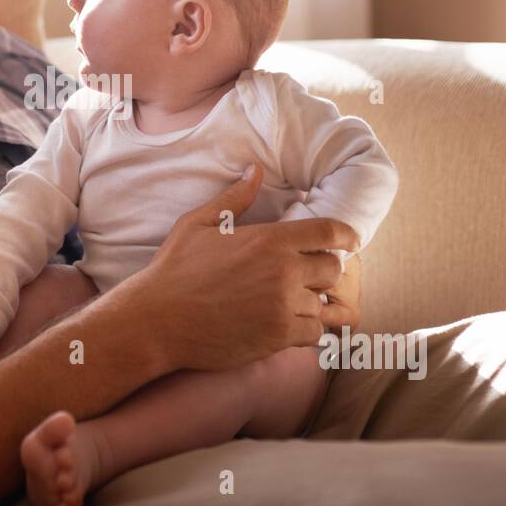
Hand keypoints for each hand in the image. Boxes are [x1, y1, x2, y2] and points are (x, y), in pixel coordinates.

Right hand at [134, 162, 360, 373]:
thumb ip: (234, 197)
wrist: (157, 320)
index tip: (348, 242)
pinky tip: (284, 323)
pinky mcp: (279, 337)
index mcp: (270, 240)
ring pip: (323, 303)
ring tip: (289, 301)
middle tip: (304, 275)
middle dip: (322, 270)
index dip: (345, 236)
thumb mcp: (198, 223)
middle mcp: (284, 272)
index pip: (331, 232)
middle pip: (333, 269)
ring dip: (310, 302)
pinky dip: (305, 329)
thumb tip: (255, 169)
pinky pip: (314, 333)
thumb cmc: (174, 269)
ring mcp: (284, 307)